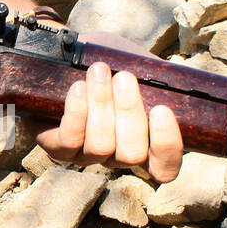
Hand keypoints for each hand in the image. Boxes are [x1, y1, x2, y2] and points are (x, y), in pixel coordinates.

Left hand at [34, 30, 183, 183]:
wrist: (66, 59)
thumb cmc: (108, 66)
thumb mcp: (138, 67)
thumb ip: (156, 79)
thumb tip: (168, 79)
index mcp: (144, 144)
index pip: (164, 168)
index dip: (167, 146)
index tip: (162, 111)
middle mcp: (116, 156)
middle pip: (132, 154)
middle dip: (130, 113)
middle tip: (124, 78)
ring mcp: (87, 155)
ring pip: (100, 145)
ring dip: (101, 104)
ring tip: (99, 72)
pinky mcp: (58, 148)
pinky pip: (69, 140)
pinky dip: (76, 112)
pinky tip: (78, 87)